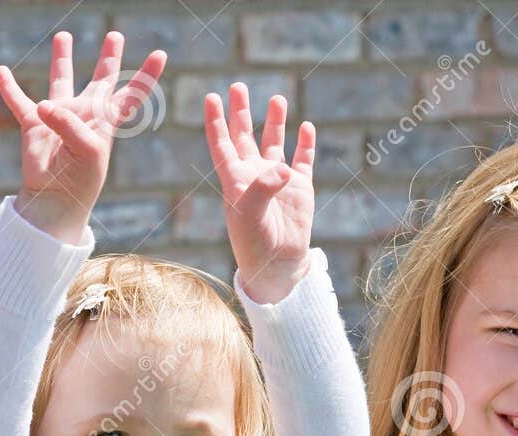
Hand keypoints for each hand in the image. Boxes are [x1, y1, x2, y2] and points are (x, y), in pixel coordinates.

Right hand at [0, 30, 166, 243]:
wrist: (56, 200)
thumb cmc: (80, 180)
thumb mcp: (86, 151)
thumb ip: (69, 124)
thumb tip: (45, 106)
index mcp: (106, 121)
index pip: (131, 94)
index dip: (145, 75)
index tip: (160, 54)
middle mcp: (86, 114)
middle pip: (101, 79)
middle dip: (109, 58)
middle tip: (115, 35)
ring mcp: (60, 117)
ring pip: (62, 80)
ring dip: (62, 59)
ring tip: (64, 36)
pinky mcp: (35, 124)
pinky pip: (20, 101)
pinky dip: (9, 88)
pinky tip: (0, 70)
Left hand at [203, 83, 315, 302]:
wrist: (278, 266)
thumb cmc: (255, 245)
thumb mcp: (251, 217)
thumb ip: (262, 189)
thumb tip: (283, 168)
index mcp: (235, 180)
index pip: (222, 144)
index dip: (216, 121)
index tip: (211, 97)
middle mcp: (254, 175)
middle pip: (245, 136)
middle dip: (241, 112)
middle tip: (238, 86)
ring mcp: (277, 180)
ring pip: (274, 142)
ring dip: (275, 122)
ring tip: (277, 99)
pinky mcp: (300, 188)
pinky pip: (303, 160)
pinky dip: (305, 144)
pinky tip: (306, 127)